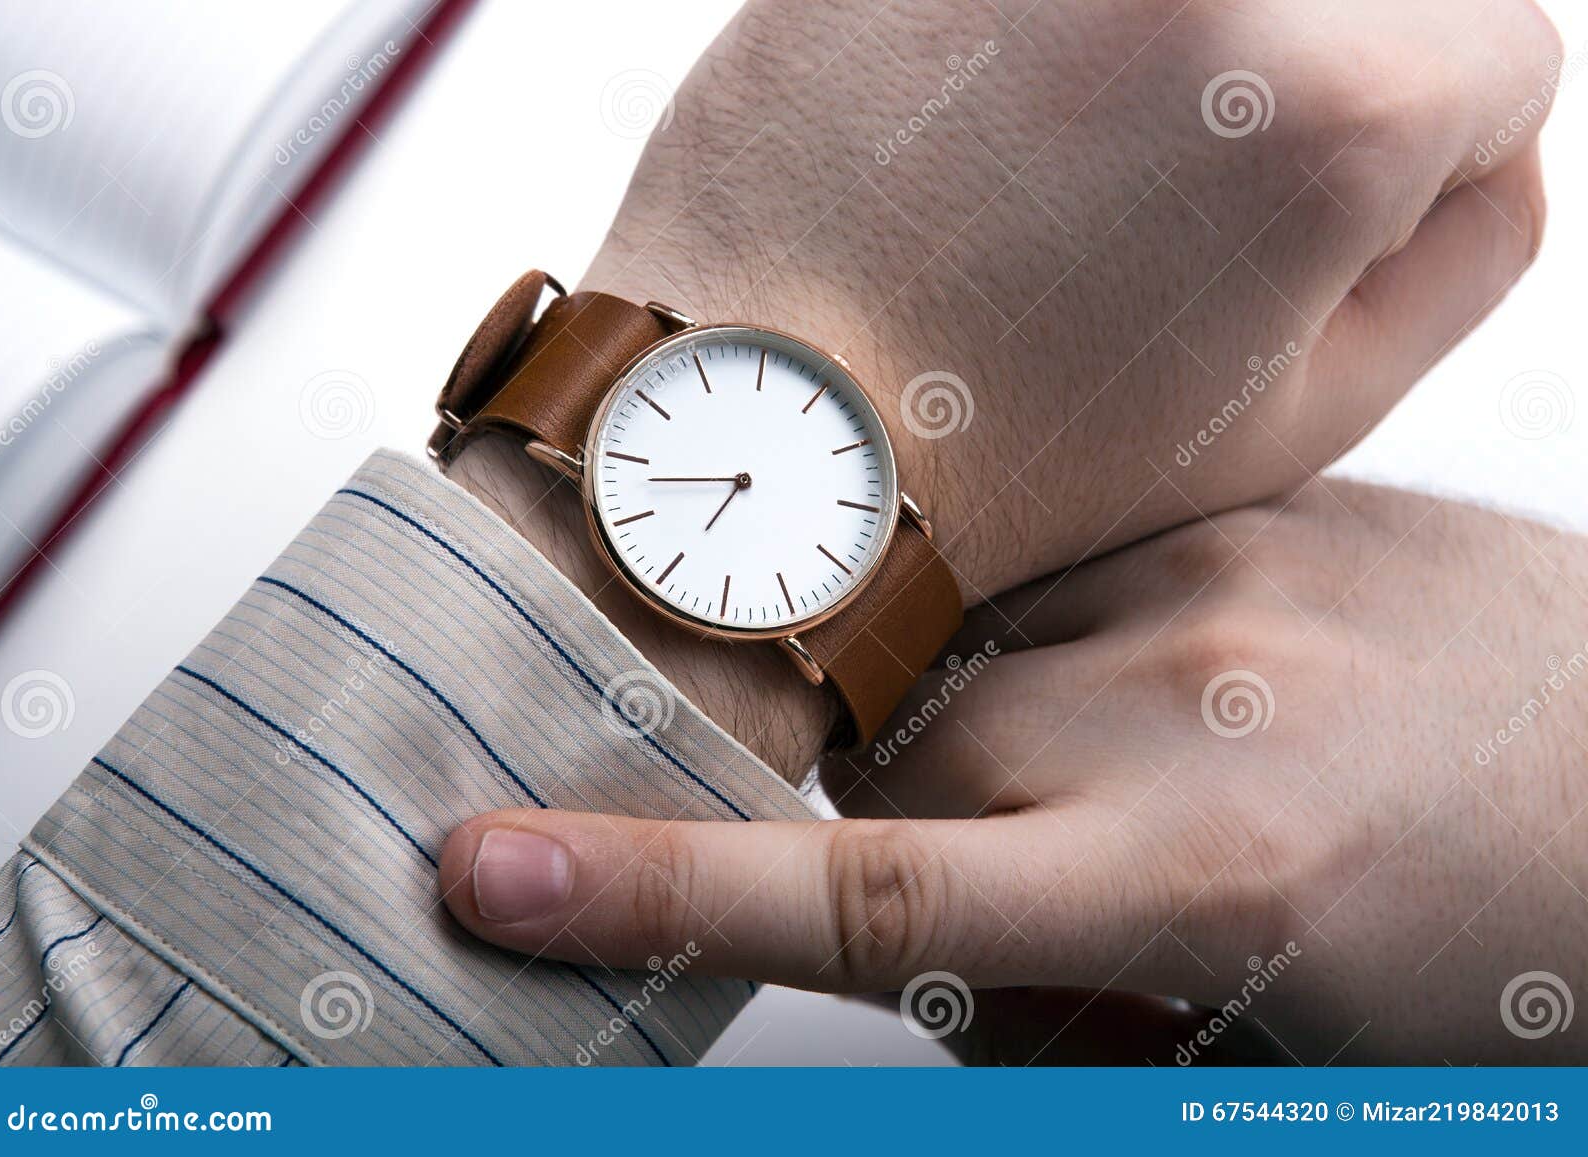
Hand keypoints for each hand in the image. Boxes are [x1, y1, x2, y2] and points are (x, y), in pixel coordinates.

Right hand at [440, 481, 1587, 1062]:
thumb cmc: (1507, 945)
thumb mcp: (1281, 1052)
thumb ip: (1066, 1023)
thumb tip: (929, 981)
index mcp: (1200, 876)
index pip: (864, 894)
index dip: (652, 890)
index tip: (485, 867)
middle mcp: (1180, 700)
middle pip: (891, 769)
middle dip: (909, 840)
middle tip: (1042, 892)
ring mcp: (1204, 573)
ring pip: (958, 662)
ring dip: (988, 738)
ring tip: (1134, 776)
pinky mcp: (1234, 500)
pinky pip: (1050, 569)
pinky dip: (1055, 644)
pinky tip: (1168, 680)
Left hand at [450, 0, 1557, 775]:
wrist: (771, 428)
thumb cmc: (1026, 456)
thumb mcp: (1299, 415)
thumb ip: (1460, 252)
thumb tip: (1482, 136)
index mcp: (1330, 113)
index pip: (1504, 48)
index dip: (1416, 161)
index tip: (1294, 234)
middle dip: (1317, 80)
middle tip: (1183, 199)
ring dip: (1185, 43)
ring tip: (1072, 166)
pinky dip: (1051, 28)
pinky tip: (992, 121)